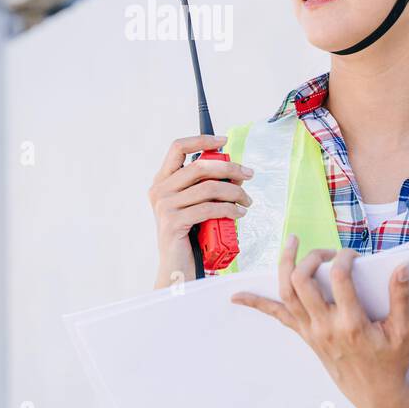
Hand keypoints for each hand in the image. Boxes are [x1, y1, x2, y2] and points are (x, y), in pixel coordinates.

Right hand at [148, 134, 252, 287]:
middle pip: (200, 166)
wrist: (178, 268)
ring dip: (235, 193)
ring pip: (209, 188)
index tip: (224, 140)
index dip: (201, 139)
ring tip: (247, 201)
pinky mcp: (174, 223)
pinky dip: (230, 209)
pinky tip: (240, 213)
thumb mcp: (196, 204)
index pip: (177, 147)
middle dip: (230, 168)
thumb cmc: (191, 234)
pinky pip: (210, 209)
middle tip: (248, 175)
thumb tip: (236, 172)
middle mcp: (160, 190)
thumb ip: (209, 186)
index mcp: (162, 180)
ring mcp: (165, 206)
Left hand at [230, 234, 408, 407]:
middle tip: (327, 251)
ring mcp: (311, 331)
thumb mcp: (403, 331)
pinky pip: (276, 316)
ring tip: (293, 244)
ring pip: (286, 293)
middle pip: (302, 280)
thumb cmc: (390, 362)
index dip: (345, 258)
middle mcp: (325, 326)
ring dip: (285, 264)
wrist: (375, 395)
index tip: (354, 255)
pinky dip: (256, 304)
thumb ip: (401, 297)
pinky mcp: (304, 335)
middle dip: (311, 257)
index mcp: (352, 323)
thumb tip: (402, 266)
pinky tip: (236, 296)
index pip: (340, 278)